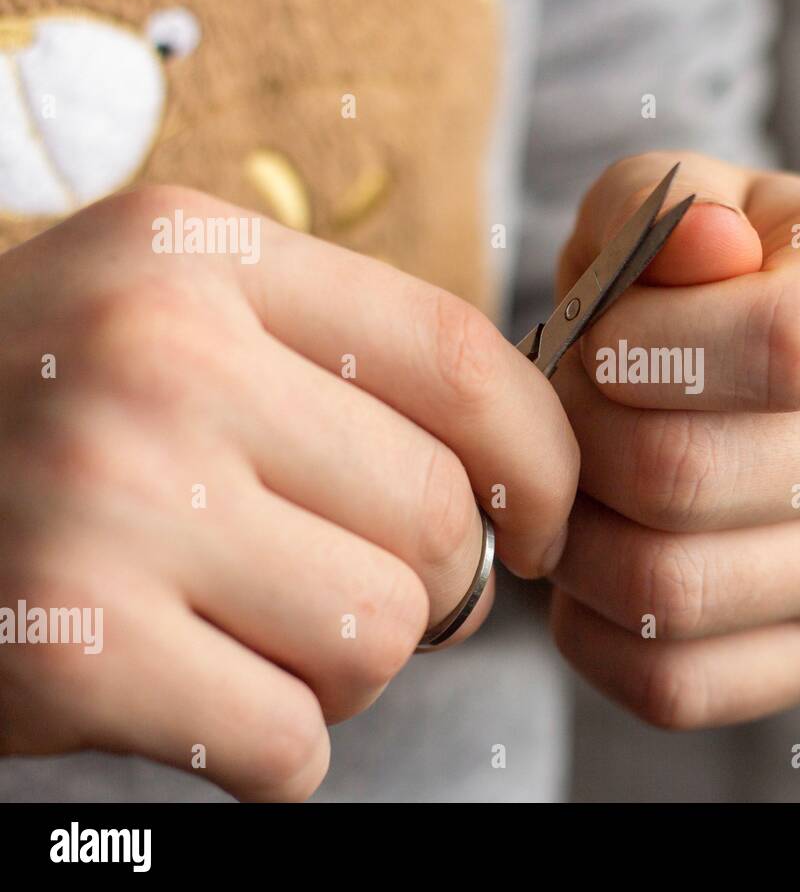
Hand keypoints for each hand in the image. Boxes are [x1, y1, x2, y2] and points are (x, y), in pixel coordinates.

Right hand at [0, 187, 576, 798]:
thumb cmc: (47, 409)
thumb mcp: (175, 319)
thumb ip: (340, 368)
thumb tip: (520, 496)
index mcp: (202, 255)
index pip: (458, 356)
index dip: (543, 459)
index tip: (547, 524)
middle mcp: (158, 358)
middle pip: (436, 513)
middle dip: (437, 582)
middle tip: (367, 589)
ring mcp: (107, 502)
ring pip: (379, 634)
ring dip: (350, 665)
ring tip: (263, 634)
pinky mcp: (71, 648)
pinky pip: (288, 740)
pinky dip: (277, 746)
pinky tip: (206, 697)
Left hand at [545, 152, 799, 727]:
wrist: (754, 380)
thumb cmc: (692, 284)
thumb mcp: (666, 206)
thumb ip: (661, 205)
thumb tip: (707, 248)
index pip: (785, 344)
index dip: (642, 349)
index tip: (599, 343)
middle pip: (689, 477)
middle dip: (577, 444)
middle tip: (561, 421)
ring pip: (670, 591)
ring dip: (574, 540)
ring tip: (572, 491)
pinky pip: (677, 685)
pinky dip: (594, 634)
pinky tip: (598, 568)